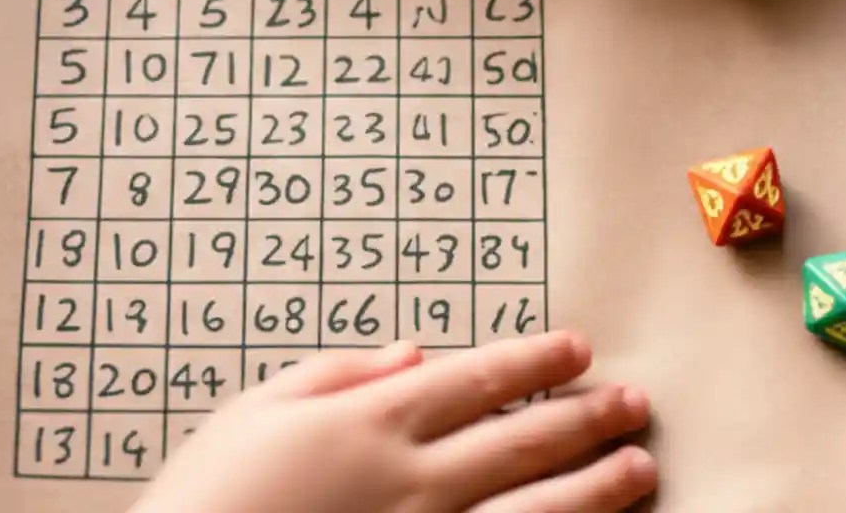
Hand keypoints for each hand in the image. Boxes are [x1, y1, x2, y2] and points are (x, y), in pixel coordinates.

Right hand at [130, 332, 655, 512]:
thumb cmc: (205, 501)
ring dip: (594, 487)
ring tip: (640, 467)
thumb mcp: (252, 413)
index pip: (475, 379)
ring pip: (534, 510)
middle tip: (633, 401)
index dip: (534, 359)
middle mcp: (410, 481)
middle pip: (520, 439)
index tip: (577, 348)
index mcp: (369, 424)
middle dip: (584, 416)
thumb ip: (336, 375)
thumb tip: (411, 352)